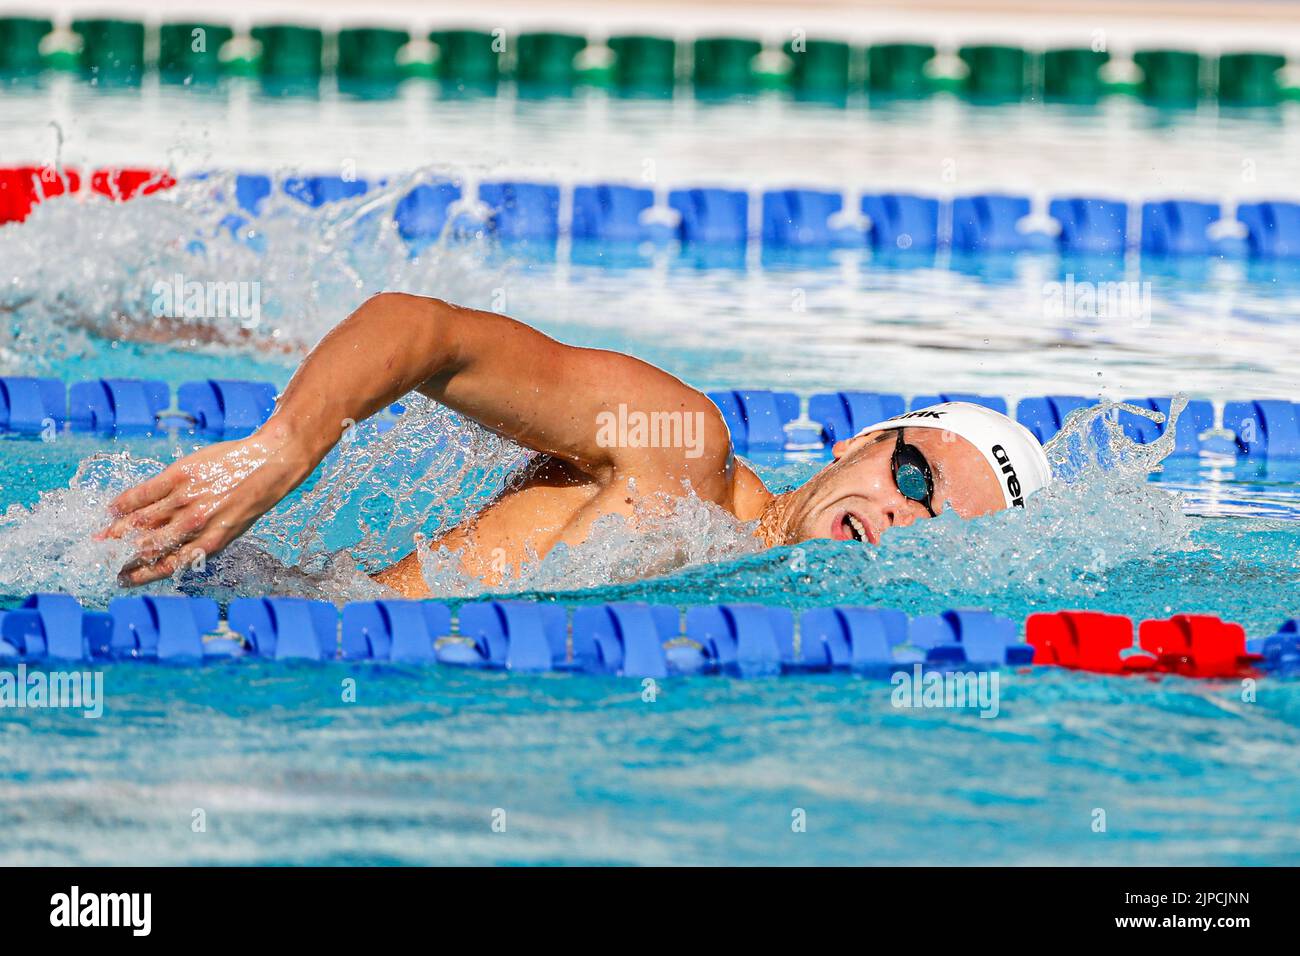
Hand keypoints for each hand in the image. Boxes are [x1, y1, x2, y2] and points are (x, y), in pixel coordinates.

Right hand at [99, 421, 312, 585]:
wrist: (268, 463)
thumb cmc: (250, 498)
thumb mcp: (230, 528)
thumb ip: (201, 540)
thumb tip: (167, 551)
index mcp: (210, 544)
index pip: (167, 566)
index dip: (139, 575)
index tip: (121, 579)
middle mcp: (195, 525)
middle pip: (146, 546)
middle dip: (120, 555)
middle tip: (101, 559)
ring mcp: (185, 499)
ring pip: (140, 520)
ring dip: (116, 531)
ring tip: (101, 538)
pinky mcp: (179, 475)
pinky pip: (143, 492)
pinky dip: (124, 502)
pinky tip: (112, 509)